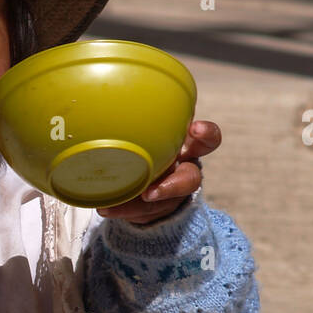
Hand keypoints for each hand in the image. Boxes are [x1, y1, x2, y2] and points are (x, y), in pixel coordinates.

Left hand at [97, 119, 221, 225]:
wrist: (143, 178)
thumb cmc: (147, 144)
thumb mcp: (148, 132)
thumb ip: (140, 122)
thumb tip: (107, 99)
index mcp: (187, 147)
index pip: (208, 140)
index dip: (206, 135)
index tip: (195, 129)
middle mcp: (184, 170)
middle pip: (191, 180)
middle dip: (171, 186)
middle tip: (149, 193)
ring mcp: (173, 194)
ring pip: (161, 202)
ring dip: (137, 205)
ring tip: (111, 205)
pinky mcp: (158, 210)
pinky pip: (143, 214)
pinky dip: (122, 211)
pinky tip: (105, 208)